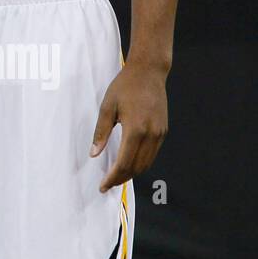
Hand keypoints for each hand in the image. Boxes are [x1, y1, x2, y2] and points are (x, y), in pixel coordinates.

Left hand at [91, 60, 168, 191]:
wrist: (149, 72)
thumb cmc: (124, 86)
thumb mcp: (107, 107)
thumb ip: (101, 132)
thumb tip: (94, 154)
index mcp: (135, 130)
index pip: (124, 163)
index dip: (112, 177)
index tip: (102, 185)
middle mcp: (151, 135)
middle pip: (136, 168)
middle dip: (121, 179)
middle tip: (107, 184)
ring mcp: (159, 134)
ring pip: (146, 164)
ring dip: (131, 173)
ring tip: (116, 176)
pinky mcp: (163, 131)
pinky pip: (152, 154)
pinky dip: (140, 163)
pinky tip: (129, 162)